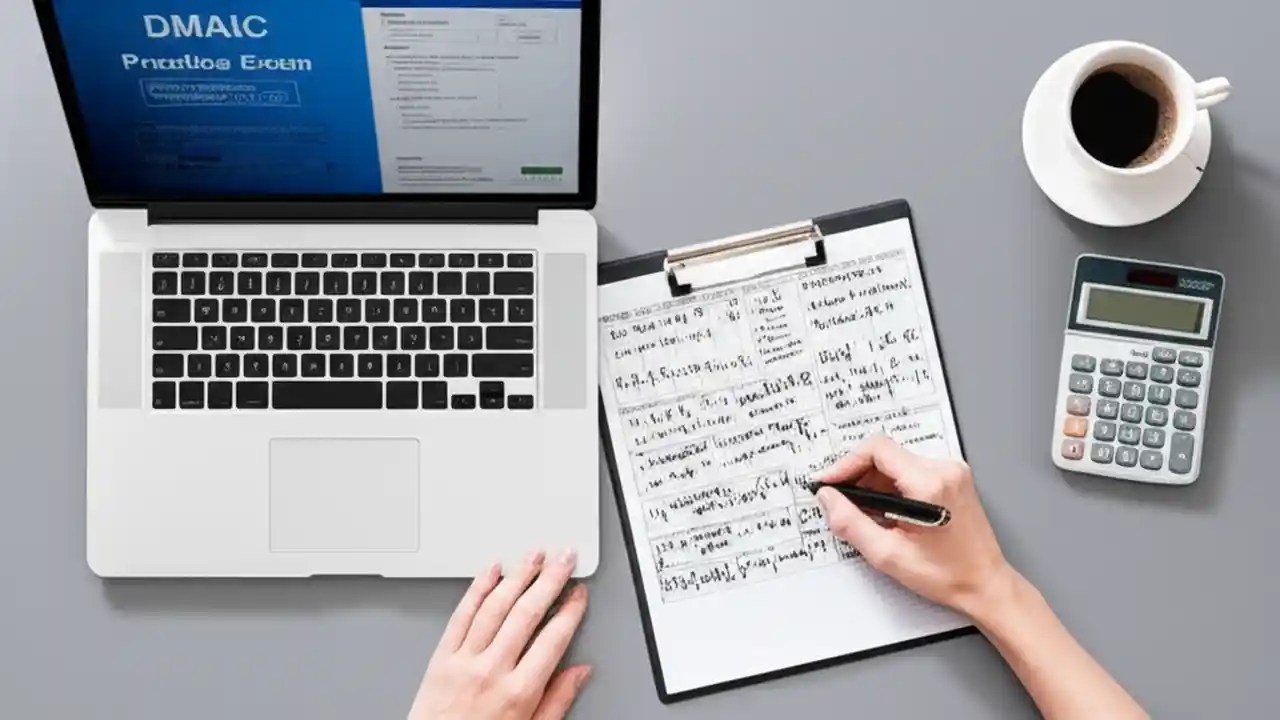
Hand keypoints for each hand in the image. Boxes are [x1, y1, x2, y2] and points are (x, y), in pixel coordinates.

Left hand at [408, 550, 591, 719]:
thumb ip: (558, 700)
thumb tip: (581, 672)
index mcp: (519, 692)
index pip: (554, 638)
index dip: (571, 610)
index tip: (579, 594)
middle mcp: (492, 671)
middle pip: (527, 613)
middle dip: (550, 580)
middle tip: (564, 559)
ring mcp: (465, 661)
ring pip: (495, 606)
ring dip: (518, 575)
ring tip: (534, 555)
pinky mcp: (441, 657)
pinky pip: (461, 615)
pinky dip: (477, 588)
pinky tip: (491, 571)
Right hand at [814, 436, 1014, 615]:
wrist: (985, 584)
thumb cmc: (947, 575)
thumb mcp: (888, 555)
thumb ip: (851, 523)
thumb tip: (828, 498)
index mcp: (930, 484)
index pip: (877, 449)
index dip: (846, 463)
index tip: (830, 483)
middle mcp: (944, 470)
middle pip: (886, 454)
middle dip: (858, 476)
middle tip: (842, 502)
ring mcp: (952, 472)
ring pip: (897, 462)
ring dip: (875, 482)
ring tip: (866, 513)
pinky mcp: (953, 478)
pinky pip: (911, 470)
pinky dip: (892, 486)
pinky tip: (887, 511)